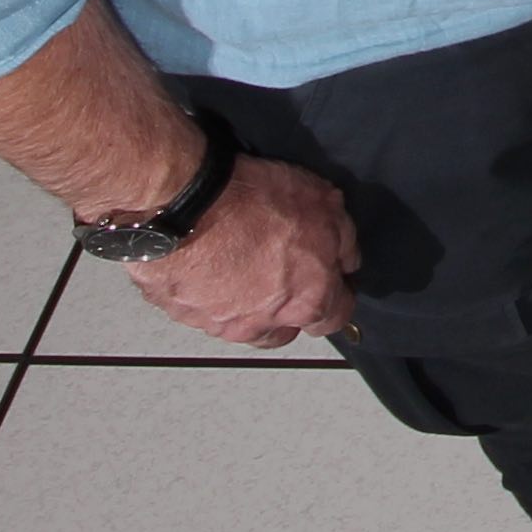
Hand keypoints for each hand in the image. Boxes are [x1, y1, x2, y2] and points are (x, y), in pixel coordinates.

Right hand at [131, 156, 360, 346]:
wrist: (184, 205)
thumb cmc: (254, 201)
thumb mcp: (324, 203)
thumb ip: (343, 240)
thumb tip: (347, 261)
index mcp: (308, 300)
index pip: (337, 317)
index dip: (339, 296)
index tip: (334, 280)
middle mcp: (265, 322)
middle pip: (288, 330)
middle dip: (292, 309)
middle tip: (285, 276)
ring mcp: (220, 323)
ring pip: (245, 327)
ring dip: (251, 308)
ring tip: (245, 271)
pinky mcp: (183, 313)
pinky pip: (204, 311)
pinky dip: (211, 296)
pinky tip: (210, 266)